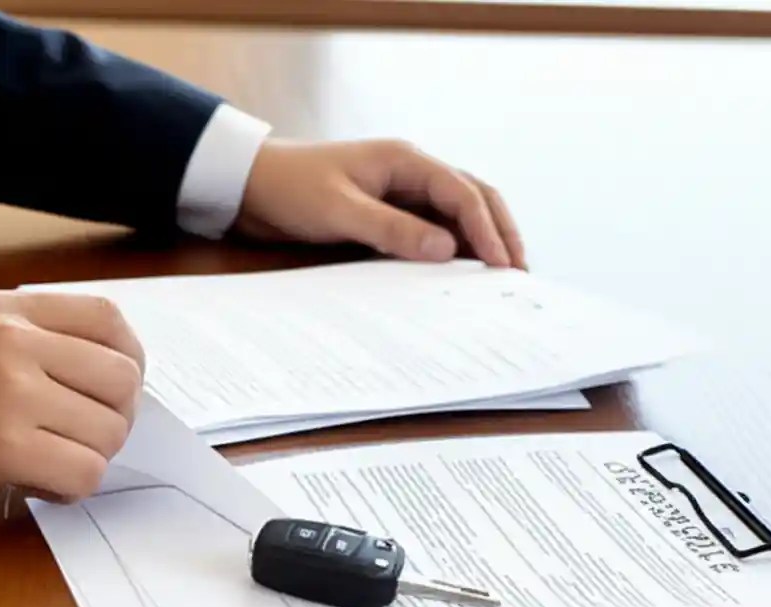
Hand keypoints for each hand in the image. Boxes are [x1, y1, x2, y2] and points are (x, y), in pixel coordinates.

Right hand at [0, 290, 143, 508]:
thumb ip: (30, 335)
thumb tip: (106, 365)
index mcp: (7, 309)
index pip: (109, 320)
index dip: (130, 359)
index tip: (115, 390)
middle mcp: (13, 340)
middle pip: (122, 379)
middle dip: (115, 418)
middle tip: (82, 437)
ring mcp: (9, 390)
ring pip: (108, 431)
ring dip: (90, 457)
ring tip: (50, 461)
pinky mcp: (2, 445)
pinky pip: (83, 472)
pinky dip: (71, 488)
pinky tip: (39, 484)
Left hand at [234, 139, 525, 268]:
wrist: (250, 186)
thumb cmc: (290, 189)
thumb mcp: (339, 211)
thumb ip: (392, 229)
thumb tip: (447, 248)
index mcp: (405, 161)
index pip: (462, 192)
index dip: (487, 228)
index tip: (503, 264)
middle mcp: (411, 173)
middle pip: (474, 199)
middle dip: (500, 233)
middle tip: (520, 274)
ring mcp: (402, 194)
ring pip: (458, 216)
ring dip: (481, 243)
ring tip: (501, 281)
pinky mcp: (389, 216)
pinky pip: (432, 232)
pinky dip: (453, 252)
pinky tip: (460, 279)